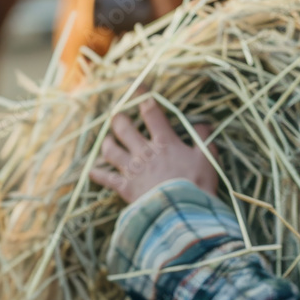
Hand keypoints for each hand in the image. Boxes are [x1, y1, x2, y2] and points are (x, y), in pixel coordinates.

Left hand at [89, 98, 219, 202]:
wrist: (182, 211)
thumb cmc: (197, 183)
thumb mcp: (207, 158)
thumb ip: (203, 138)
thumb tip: (203, 124)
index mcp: (165, 142)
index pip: (152, 112)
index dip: (144, 97)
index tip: (138, 88)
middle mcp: (145, 152)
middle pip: (125, 129)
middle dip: (119, 119)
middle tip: (116, 115)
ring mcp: (132, 170)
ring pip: (112, 150)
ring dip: (108, 143)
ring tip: (107, 139)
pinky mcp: (125, 188)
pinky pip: (106, 179)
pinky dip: (98, 174)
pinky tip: (92, 170)